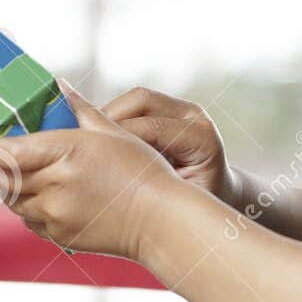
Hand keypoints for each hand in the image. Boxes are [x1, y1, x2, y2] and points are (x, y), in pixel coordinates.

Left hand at [0, 82, 179, 261]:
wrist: (161, 220)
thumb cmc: (143, 174)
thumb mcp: (114, 132)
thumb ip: (80, 109)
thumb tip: (61, 88)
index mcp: (66, 153)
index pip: (4, 151)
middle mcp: (55, 186)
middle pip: (0, 177)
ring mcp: (56, 214)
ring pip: (12, 201)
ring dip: (10, 187)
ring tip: (22, 175)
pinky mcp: (61, 236)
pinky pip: (30, 221)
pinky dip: (29, 208)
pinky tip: (42, 197)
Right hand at [100, 86, 235, 205]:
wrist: (218, 193)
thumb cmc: (199, 203)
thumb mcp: (178, 199)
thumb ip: (152, 181)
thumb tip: (111, 171)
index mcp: (201, 138)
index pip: (152, 127)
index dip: (118, 137)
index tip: (89, 155)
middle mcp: (193, 115)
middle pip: (141, 100)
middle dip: (108, 118)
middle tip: (83, 142)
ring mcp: (182, 108)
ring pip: (134, 98)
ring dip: (107, 115)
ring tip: (88, 140)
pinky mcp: (170, 108)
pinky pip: (134, 104)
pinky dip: (114, 118)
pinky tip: (99, 138)